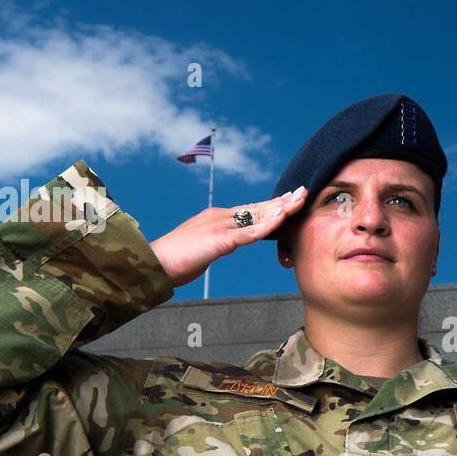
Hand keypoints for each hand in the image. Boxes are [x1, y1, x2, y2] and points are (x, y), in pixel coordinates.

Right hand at [149, 187, 306, 285]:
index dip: (271, 206)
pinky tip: (283, 217)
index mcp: (215, 218)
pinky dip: (269, 224)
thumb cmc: (174, 261)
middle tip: (302, 192)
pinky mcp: (221, 239)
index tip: (288, 200)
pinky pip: (251, 232)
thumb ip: (216, 244)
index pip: (249, 210)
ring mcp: (221, 226)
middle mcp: (220, 217)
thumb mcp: (201, 249)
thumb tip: (226, 245)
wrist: (154, 263)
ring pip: (258, 215)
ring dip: (281, 208)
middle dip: (282, 201)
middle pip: (258, 208)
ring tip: (299, 200)